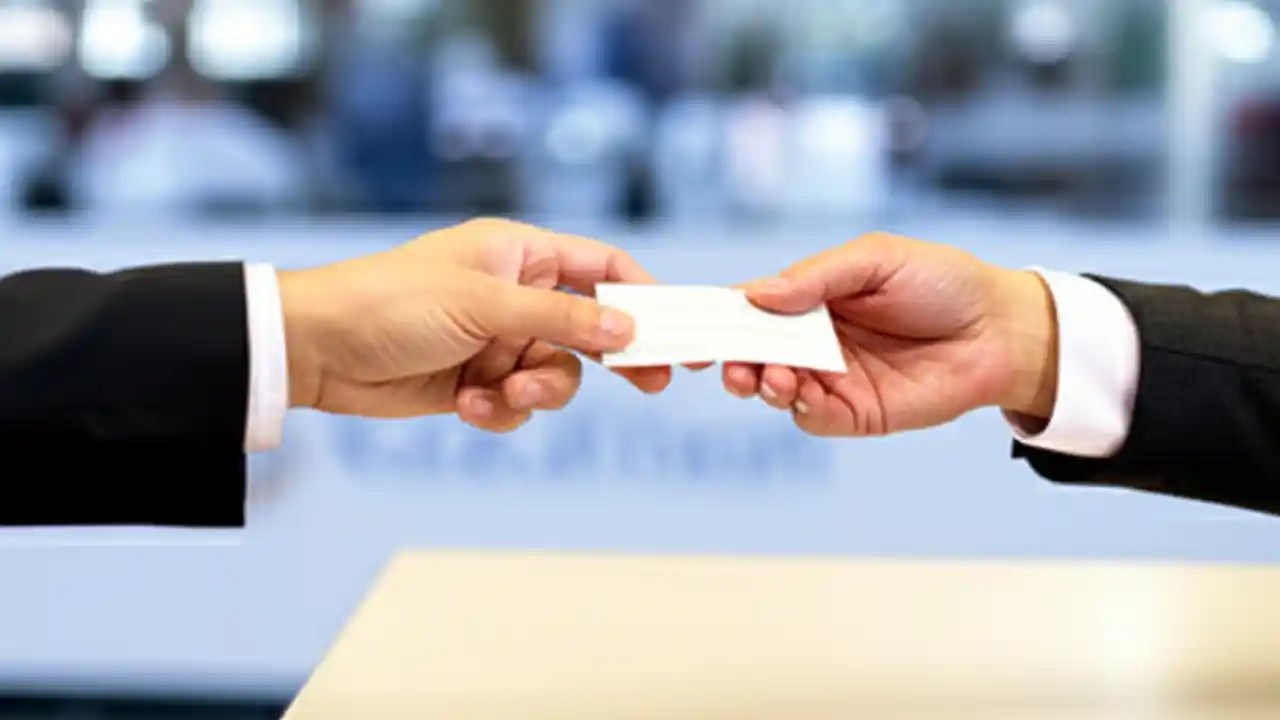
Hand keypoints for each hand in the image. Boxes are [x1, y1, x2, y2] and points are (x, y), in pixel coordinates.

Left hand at [278, 218, 671, 431]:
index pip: (602, 264)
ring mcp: (496, 339)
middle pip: (590, 328)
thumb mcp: (485, 304)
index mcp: (520, 253)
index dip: (644, 293)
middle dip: (606, 358)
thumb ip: (562, 317)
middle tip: (648, 383)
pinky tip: (468, 406)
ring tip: (502, 392)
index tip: (678, 329)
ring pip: (556, 373)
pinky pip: (517, 402)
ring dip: (539, 390)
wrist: (317, 350)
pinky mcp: (476, 381)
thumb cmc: (393, 302)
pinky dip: (502, 410)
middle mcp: (515, 293)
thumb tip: (629, 327)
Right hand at [722, 232, 1058, 435]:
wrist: (1002, 329)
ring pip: (776, 388)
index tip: (698, 324)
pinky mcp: (856, 412)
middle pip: (755, 352)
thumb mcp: (876, 259)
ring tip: (771, 375)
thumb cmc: (943, 281)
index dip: (723, 316)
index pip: (754, 308)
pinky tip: (802, 391)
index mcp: (813, 298)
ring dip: (762, 383)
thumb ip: (815, 276)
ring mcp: (833, 377)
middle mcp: (815, 339)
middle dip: (734, 358)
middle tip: (728, 363)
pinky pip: (813, 416)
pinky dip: (799, 407)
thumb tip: (756, 295)